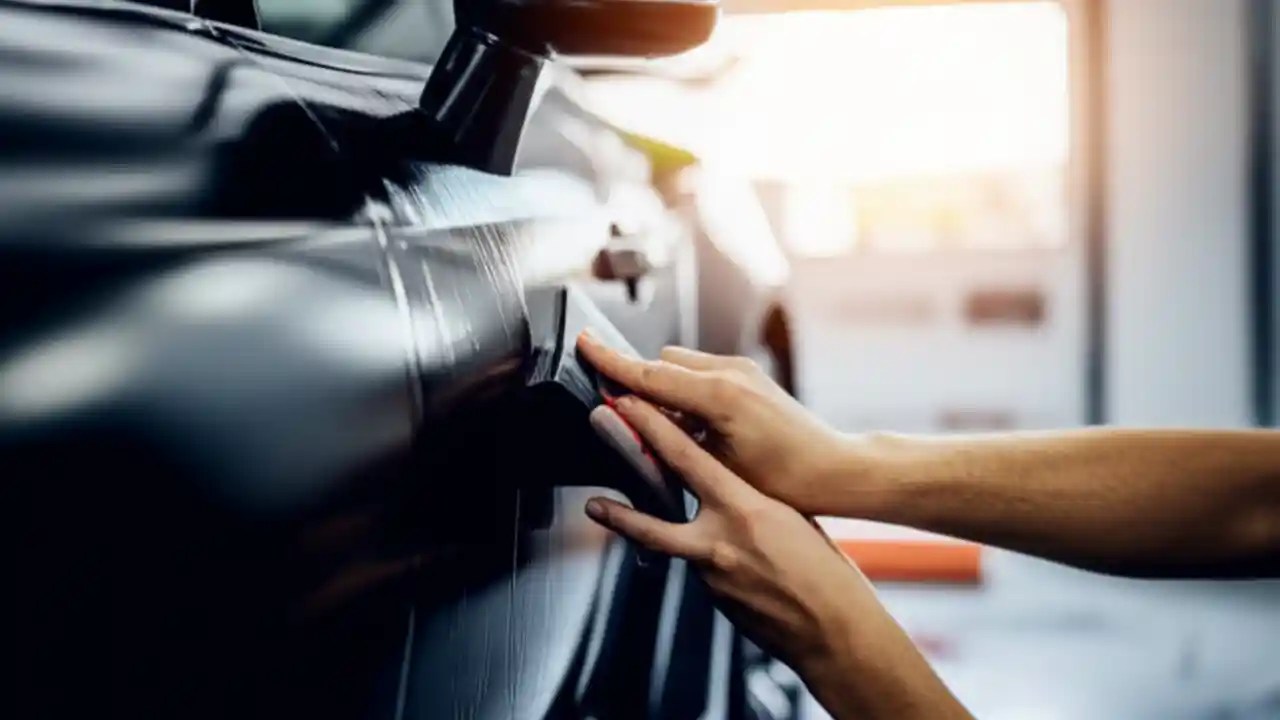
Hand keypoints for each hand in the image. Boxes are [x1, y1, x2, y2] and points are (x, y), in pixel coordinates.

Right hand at [578, 332, 853, 515]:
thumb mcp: (716, 465)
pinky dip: (687, 393)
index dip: (610, 360)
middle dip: (641, 386)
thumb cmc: (783, 478)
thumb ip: (671, 438)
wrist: (832, 470)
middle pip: (661, 365)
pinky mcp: (748, 376)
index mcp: (718, 394)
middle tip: (628, 419)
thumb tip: (636, 422)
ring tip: (670, 431)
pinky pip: (701, 373)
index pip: (649, 372)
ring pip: (680, 368)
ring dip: (666, 390)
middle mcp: (729, 372)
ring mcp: (741, 370)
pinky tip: (696, 427)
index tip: (583, 343)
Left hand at [583, 394, 864, 671]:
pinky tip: (732, 567)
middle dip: (618, 508)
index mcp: (745, 508)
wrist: (837, 633)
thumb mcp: (792, 518)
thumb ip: (754, 501)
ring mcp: (712, 577)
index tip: (626, 406)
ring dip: (662, 534)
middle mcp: (719, 541)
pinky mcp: (715, 602)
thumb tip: (730, 489)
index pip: (686, 459)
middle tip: (591, 499)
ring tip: (618, 518)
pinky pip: (702, 573)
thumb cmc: (828, 573)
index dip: (652, 429)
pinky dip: (708, 563)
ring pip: (676, 547)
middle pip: (652, 520)